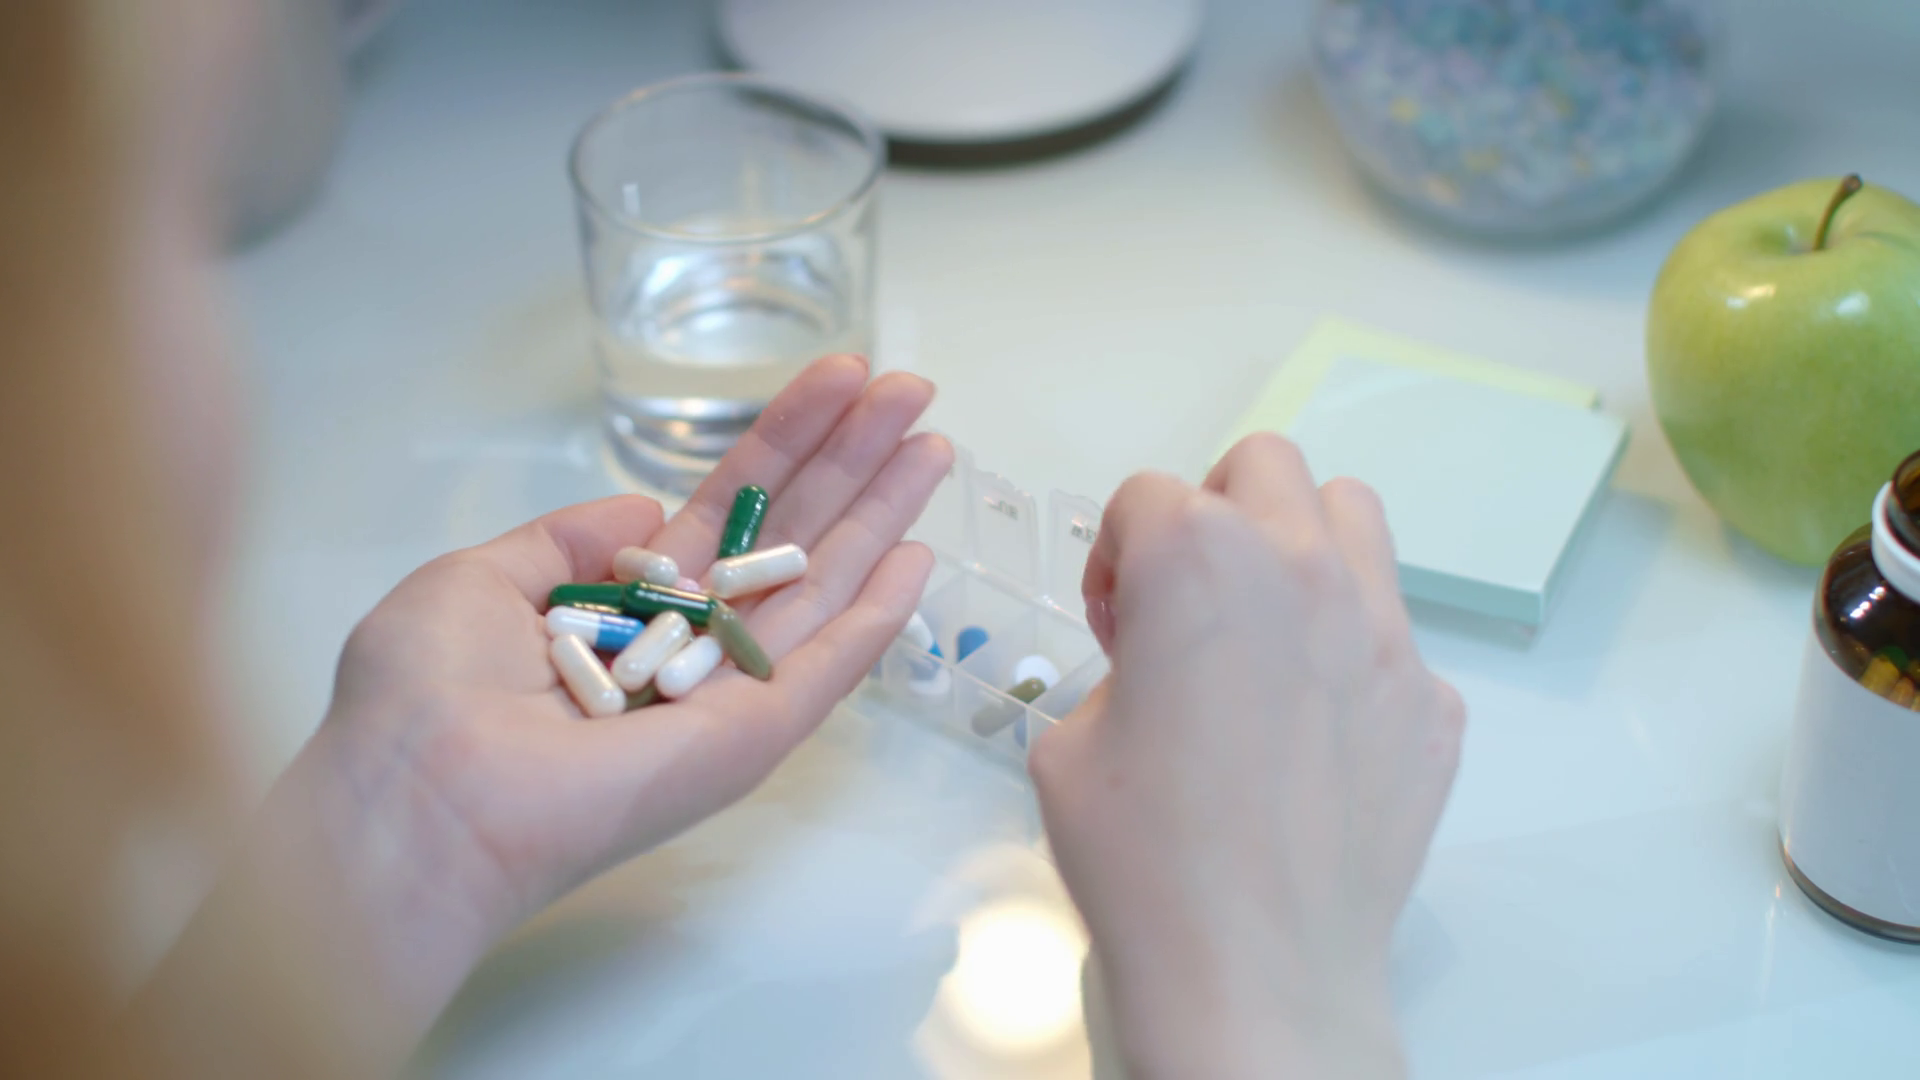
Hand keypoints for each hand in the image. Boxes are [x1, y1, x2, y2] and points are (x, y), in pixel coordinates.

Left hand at [266, 356, 951, 1052]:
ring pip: (824, 587)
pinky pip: (828, 668)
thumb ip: (566, 540)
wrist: (422, 801)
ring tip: (935, 441)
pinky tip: (920, 554)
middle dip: (852, 460)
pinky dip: (878, 615)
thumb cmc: (423, 697)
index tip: (840, 378)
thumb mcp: (478, 579)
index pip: (729, 511)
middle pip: (792, 536)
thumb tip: (643, 510)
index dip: (785, 442)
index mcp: (628, 608)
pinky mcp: (751, 737)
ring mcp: (728, 693)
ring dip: (884, 513)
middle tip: (913, 390)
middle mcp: (689, 645)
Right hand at [1029, 435, 1463, 1079]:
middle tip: (1191, 601)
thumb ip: (1118, 663)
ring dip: (1299, 546)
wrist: (1255, 969)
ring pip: (1352, 515)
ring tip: (1267, 632)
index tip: (1116, 629)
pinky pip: (1392, 633)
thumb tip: (1161, 665)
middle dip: (1213, 512)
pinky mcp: (1432, 700)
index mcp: (1195, 560)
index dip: (1115, 560)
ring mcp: (1384, 631)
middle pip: (1263, 465)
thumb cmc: (1142, 857)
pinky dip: (1350, 654)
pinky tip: (1315, 736)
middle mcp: (1301, 568)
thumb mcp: (1071, 743)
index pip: (1146, 496)